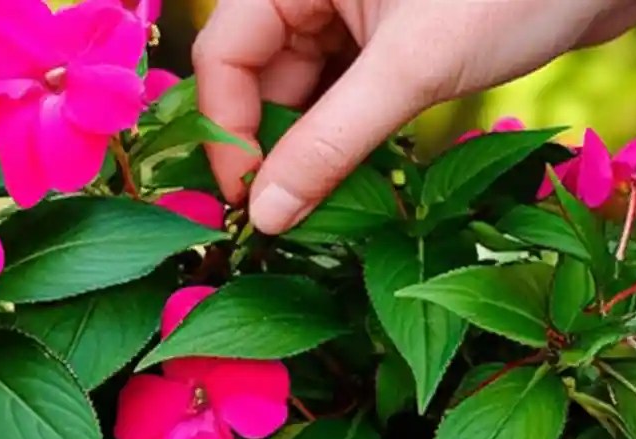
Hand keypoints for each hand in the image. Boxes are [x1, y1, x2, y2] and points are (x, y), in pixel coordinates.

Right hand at [192, 0, 635, 233]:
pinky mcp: (391, 40)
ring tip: (326, 208)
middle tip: (289, 220)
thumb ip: (331, 142)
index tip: (249, 204)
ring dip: (310, 150)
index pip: (223, 55)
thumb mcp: (412, 70)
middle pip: (258, 78)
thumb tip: (266, 217)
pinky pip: (344, 95)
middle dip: (271, 148)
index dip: (226, 132)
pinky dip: (346, 137)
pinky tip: (360, 179)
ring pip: (302, 92)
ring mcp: (353, 14)